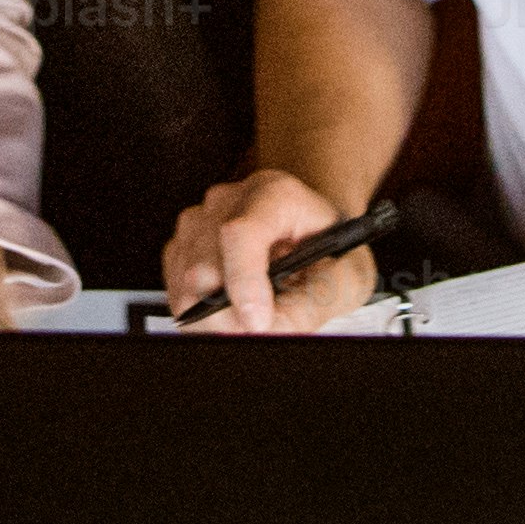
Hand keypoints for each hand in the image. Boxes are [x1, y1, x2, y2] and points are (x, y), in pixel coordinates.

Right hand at [162, 170, 380, 331]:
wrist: (314, 230)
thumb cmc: (331, 248)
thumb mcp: (346, 275)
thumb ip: (315, 302)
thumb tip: (270, 329)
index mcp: (275, 194)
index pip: (241, 233)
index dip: (244, 282)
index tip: (258, 321)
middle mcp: (229, 200)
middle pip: (204, 266)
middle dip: (230, 314)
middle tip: (262, 328)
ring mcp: (199, 220)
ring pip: (186, 283)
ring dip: (215, 316)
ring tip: (254, 316)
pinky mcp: (182, 245)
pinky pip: (178, 289)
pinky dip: (202, 312)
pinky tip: (235, 308)